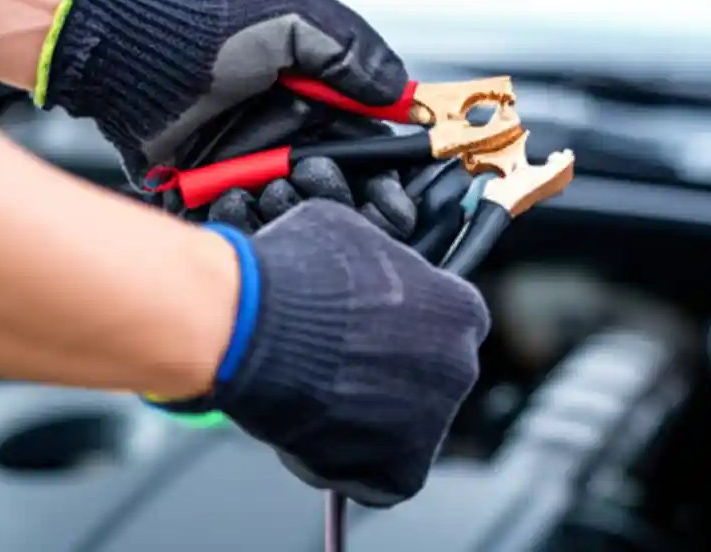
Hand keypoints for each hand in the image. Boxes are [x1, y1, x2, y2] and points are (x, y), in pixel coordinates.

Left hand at [40, 0, 406, 183]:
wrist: (130, 47)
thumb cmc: (210, 22)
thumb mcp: (295, 16)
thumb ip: (353, 52)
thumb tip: (401, 95)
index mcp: (314, 100)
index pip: (367, 149)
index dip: (386, 177)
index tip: (396, 197)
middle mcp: (284, 137)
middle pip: (334, 191)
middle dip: (342, 201)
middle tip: (331, 192)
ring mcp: (245, 167)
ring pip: (288, 213)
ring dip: (292, 209)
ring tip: (275, 186)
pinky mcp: (205, 193)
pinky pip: (237, 224)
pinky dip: (243, 219)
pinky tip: (239, 197)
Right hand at [148, 200, 490, 506]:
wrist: (250, 326)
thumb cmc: (294, 273)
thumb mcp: (349, 234)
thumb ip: (378, 260)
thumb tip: (367, 267)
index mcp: (460, 308)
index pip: (447, 323)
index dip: (406, 326)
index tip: (373, 329)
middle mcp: (459, 366)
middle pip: (429, 378)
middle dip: (387, 375)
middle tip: (337, 368)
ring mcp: (433, 421)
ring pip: (403, 427)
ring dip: (367, 419)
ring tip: (314, 399)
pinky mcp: (401, 469)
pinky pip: (381, 476)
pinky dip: (349, 466)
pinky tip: (312, 436)